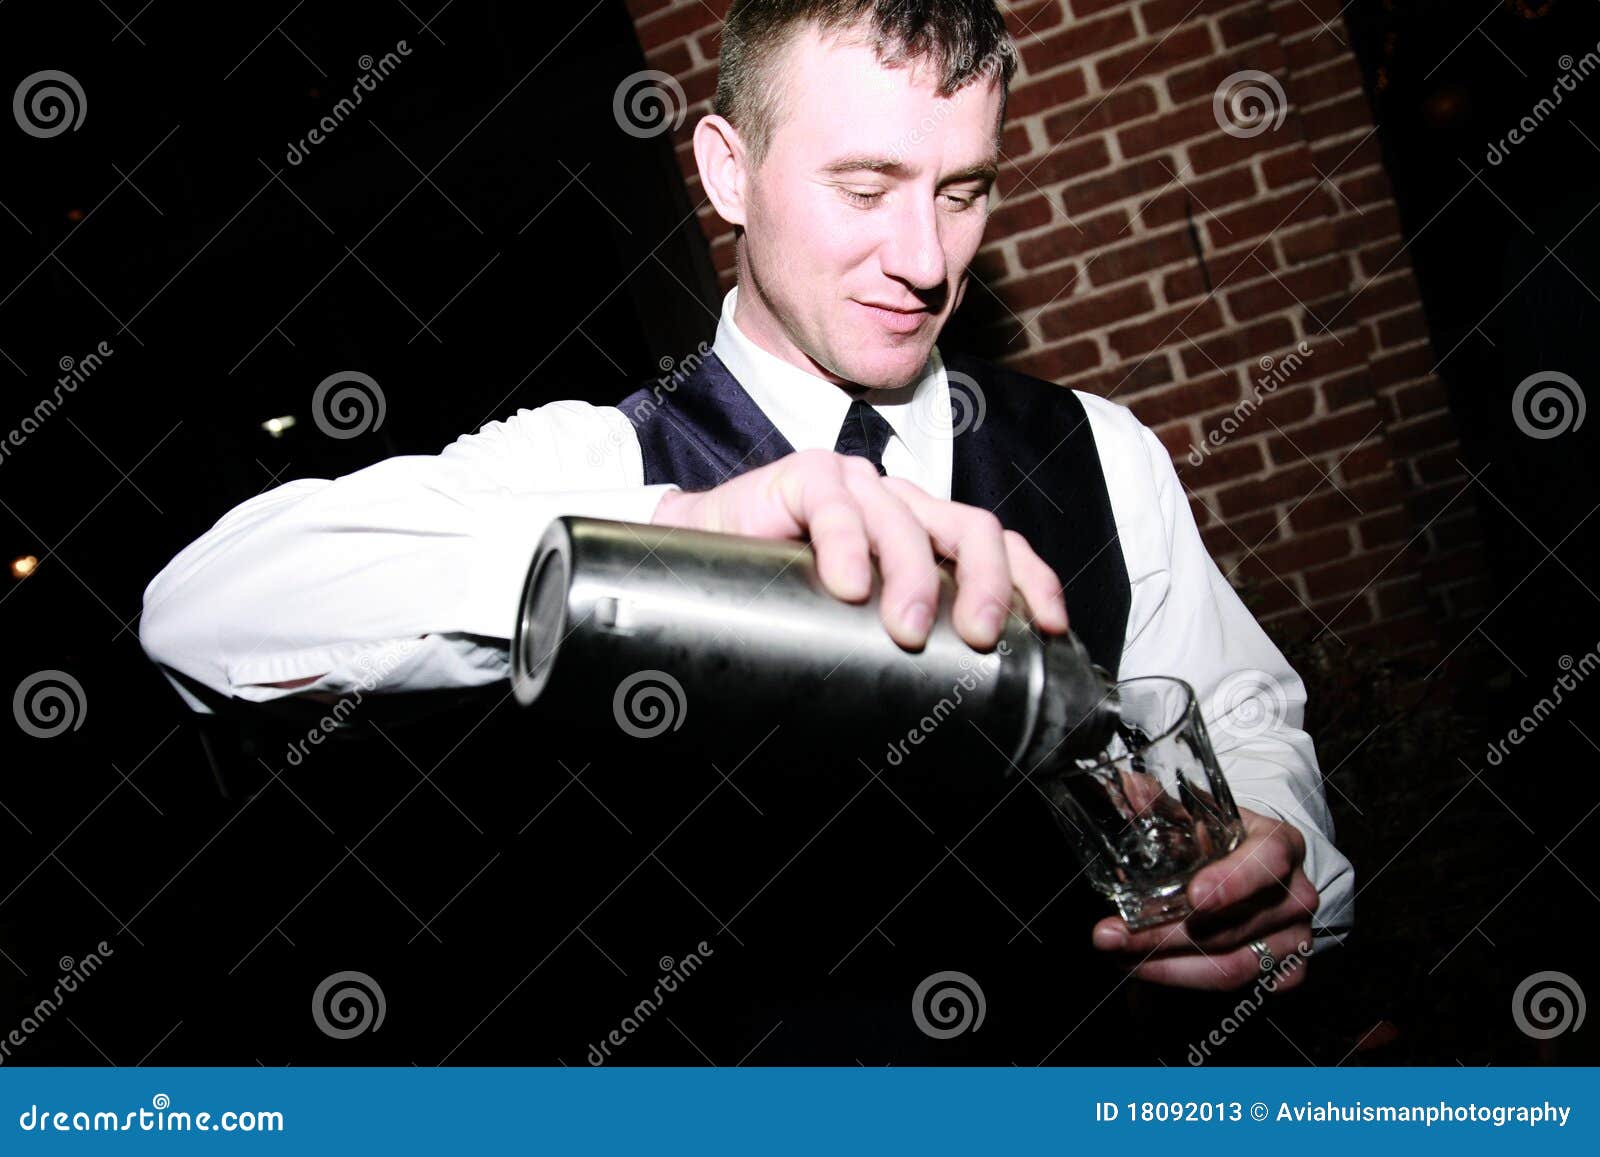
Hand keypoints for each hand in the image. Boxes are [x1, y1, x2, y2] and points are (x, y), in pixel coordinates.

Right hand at [651, 449, 1068, 650]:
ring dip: (913, 578)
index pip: (996, 544)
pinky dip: (846, 547)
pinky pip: (835, 507)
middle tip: (980, 637)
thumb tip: (946, 723)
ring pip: (905, 521)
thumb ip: (893, 643)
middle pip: (971, 526)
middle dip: (989, 582)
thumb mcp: (853, 622)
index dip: (1032, 579)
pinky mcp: (804, 477)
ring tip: (906, 630)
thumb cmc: (782, 593)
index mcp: (922, 532)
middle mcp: (898, 503)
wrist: (698, 553)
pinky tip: (847, 584)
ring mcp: (854, 486)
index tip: (1051, 628)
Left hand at [1089, 806, 1320, 990]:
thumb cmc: (1228, 838)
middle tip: (1111, 934)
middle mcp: (1296, 893)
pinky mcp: (1290, 970)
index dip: (1233, 881)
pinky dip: (1189, 982)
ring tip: (1116, 955)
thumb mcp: (1202, 813)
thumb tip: (1128, 785)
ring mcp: (1297, 936)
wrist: (1264, 866)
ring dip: (1167, 967)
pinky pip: (1242, 989)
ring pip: (1233, 966)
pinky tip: (1149, 970)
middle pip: (1233, 927)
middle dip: (1164, 936)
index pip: (1267, 862)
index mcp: (1280, 843)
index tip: (1193, 897)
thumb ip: (1163, 804)